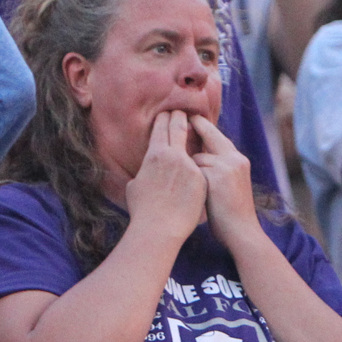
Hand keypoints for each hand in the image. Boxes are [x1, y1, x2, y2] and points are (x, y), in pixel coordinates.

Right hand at [125, 111, 206, 241]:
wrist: (160, 229)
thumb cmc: (142, 210)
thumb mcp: (135, 185)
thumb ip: (145, 172)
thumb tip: (146, 172)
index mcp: (154, 154)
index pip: (161, 127)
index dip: (165, 118)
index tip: (168, 112)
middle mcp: (174, 156)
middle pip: (179, 129)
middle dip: (180, 118)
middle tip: (182, 112)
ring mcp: (190, 167)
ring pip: (194, 148)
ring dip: (194, 141)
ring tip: (196, 136)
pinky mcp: (202, 179)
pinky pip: (201, 168)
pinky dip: (201, 165)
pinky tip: (206, 161)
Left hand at [189, 114, 256, 246]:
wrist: (241, 233)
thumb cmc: (230, 215)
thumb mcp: (229, 185)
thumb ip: (217, 169)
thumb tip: (196, 158)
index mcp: (238, 160)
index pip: (218, 137)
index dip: (203, 128)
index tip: (190, 119)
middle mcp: (234, 158)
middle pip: (209, 134)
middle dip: (194, 125)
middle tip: (179, 115)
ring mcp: (226, 166)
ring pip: (196, 157)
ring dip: (187, 167)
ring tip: (179, 176)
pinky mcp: (216, 177)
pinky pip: (192, 170)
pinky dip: (186, 179)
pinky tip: (181, 188)